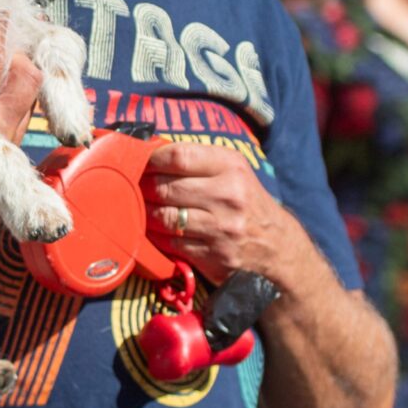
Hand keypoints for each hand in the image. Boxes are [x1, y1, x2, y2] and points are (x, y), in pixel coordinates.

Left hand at [139, 141, 304, 288]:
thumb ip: (196, 161)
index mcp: (231, 166)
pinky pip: (170, 243)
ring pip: (163, 217)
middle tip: (131, 187)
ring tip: (136, 207)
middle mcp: (228, 195)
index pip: (178, 156)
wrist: (277, 247)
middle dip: (142, 187)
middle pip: (165, 187)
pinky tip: (150, 230)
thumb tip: (148, 152)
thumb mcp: (232, 171)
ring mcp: (221, 228)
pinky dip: (154, 237)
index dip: (150, 159)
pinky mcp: (213, 256)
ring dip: (143, 213)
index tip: (136, 161)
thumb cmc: (244, 202)